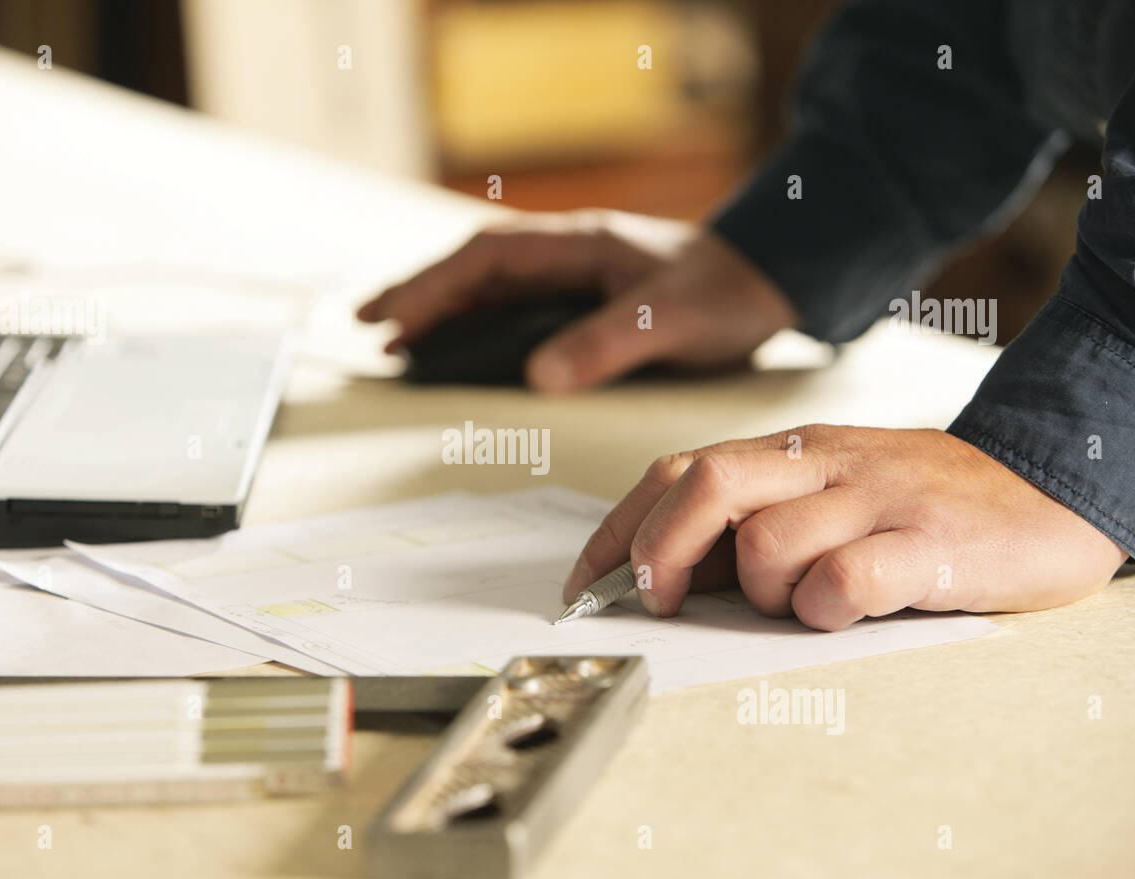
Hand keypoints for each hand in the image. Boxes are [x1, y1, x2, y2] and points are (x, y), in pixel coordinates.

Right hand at [356, 210, 797, 391]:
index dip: (434, 287)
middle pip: (473, 267)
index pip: (487, 259)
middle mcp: (566, 254)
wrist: (766, 281)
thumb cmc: (724, 293)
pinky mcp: (581, 298)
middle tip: (368, 324)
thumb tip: (536, 376)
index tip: (393, 317)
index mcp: (578, 246)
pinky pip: (512, 305)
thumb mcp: (671, 322)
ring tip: (394, 338)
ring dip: (440, 307)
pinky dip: (475, 321)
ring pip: (488, 285)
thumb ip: (606, 345)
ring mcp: (571, 274)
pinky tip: (460, 344)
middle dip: (418, 292)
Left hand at [565, 425, 1127, 630]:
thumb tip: (662, 575)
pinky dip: (822, 606)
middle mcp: (824, 464)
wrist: (1051, 489)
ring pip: (766, 539)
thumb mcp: (830, 495)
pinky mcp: (930, 542)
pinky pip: (845, 576)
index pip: (677, 469)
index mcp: (791, 451)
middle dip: (657, 549)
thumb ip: (754, 521)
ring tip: (801, 603)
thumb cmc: (924, 505)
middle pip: (705, 482)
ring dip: (758, 591)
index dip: (619, 528)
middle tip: (655, 601)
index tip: (585, 583)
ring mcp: (877, 498)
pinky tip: (842, 611)